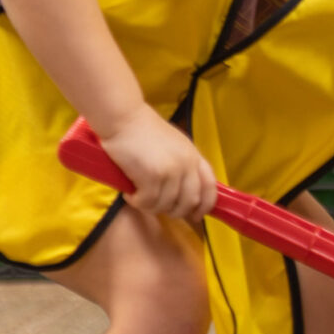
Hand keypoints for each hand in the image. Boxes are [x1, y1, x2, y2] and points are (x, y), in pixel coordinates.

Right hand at [100, 103, 217, 219]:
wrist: (123, 117)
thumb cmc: (142, 130)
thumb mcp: (173, 145)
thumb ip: (182, 165)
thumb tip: (183, 194)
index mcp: (194, 156)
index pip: (210, 187)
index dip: (205, 206)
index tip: (195, 216)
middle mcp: (187, 164)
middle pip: (189, 202)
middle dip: (174, 211)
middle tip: (157, 207)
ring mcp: (171, 171)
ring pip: (166, 205)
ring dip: (150, 207)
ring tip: (138, 198)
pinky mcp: (153, 176)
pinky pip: (148, 202)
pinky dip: (137, 202)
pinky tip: (129, 195)